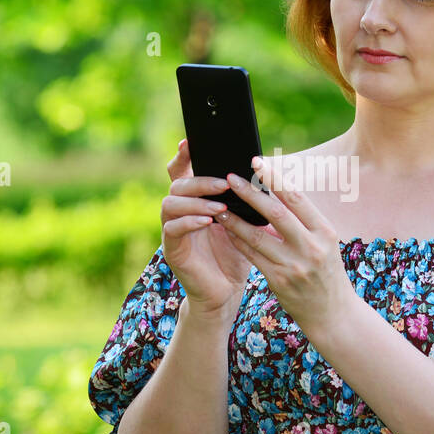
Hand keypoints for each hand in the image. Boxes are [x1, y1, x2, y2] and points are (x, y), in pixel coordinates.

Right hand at [161, 139, 251, 316]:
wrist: (226, 292)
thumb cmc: (237, 254)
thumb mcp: (243, 221)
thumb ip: (243, 198)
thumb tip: (262, 169)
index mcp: (194, 201)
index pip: (182, 171)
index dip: (183, 155)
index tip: (190, 141)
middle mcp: (179, 212)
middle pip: (177, 184)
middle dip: (200, 180)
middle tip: (224, 183)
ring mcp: (173, 230)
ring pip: (170, 204)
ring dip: (196, 201)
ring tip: (220, 206)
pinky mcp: (172, 249)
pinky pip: (172, 229)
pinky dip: (189, 222)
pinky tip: (207, 222)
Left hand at [214, 155, 355, 335]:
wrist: (333, 314)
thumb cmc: (327, 272)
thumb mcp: (325, 243)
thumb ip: (303, 222)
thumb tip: (275, 191)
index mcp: (325, 232)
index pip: (297, 198)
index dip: (275, 177)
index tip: (257, 162)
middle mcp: (311, 248)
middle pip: (275, 213)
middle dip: (250, 193)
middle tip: (231, 178)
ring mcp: (294, 266)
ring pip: (257, 236)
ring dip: (235, 219)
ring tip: (219, 205)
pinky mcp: (278, 281)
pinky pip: (252, 256)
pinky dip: (238, 241)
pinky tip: (226, 230)